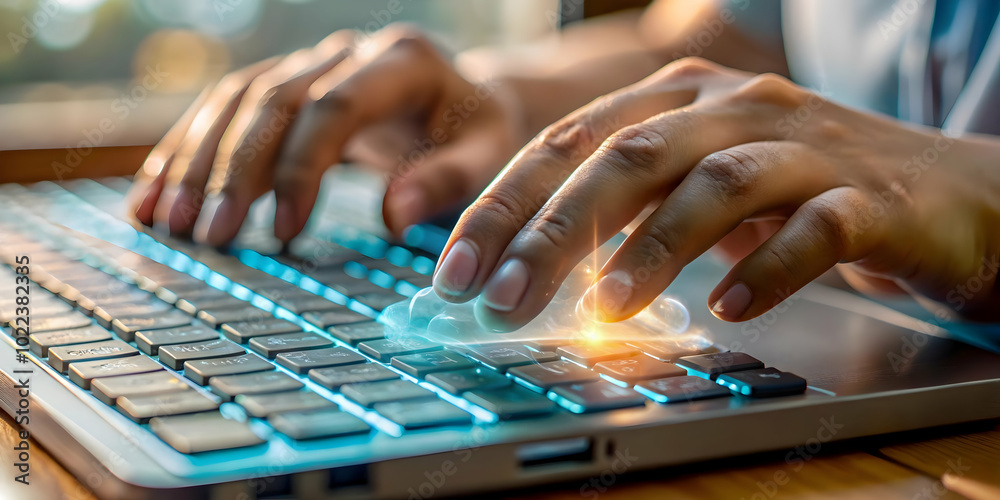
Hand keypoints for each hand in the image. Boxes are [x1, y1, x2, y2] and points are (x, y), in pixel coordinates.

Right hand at [128, 25, 525, 244]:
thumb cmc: (479, 134)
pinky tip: (154, 194)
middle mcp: (347, 51)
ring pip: (237, 99)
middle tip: (209, 237)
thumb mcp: (485, 155)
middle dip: (235, 172)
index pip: (336, 108)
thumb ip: (448, 180)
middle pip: (273, 101)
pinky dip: (187, 150)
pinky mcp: (287, 82)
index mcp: (402, 61)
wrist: (464, 100)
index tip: (283, 231)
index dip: (302, 168)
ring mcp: (311, 61)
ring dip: (195, 161)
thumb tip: (392, 214)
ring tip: (163, 223)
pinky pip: (226, 108)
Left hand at [433, 57, 999, 330]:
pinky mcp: (868, 197)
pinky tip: (732, 308)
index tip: (457, 271)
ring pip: (715, 184)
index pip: (570, 143)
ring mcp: (804, 147)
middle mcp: (733, 108)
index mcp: (677, 99)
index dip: (506, 206)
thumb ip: (625, 210)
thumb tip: (530, 268)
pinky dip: (768, 267)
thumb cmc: (797, 188)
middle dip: (555, 229)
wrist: (941, 189)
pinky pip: (815, 229)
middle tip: (504, 297)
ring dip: (652, 247)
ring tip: (602, 307)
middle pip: (628, 157)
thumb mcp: (695, 185)